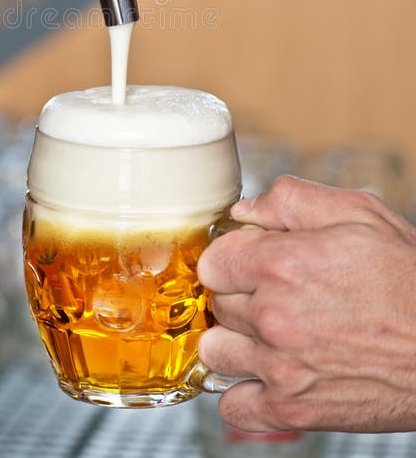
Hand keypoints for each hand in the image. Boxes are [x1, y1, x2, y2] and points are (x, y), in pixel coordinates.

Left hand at [196, 175, 415, 432]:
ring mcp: (280, 367)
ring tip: (268, 333)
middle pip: (216, 303)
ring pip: (216, 350)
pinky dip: (244, 391)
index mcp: (282, 264)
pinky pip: (233, 404)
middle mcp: (274, 316)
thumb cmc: (409, 280)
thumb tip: (244, 209)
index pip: (212, 260)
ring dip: (236, 341)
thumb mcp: (359, 213)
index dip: (232, 257)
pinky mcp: (293, 408)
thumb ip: (292, 200)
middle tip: (273, 294)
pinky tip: (267, 373)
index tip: (251, 261)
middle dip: (238, 295)